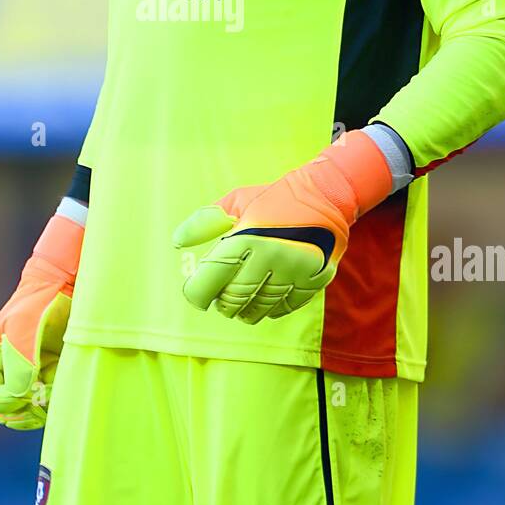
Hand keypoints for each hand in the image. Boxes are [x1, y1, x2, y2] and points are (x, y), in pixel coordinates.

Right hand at [0, 213, 82, 429]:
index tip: (23, 397)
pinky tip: (59, 388)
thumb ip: (18, 362)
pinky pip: (45, 400)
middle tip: (39, 401)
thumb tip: (18, 395)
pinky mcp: (48, 374)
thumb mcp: (22, 328)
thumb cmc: (36, 302)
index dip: (2, 402)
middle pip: (4, 409)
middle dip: (20, 410)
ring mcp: (28, 374)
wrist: (62, 285)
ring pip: (25, 409)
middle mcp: (7, 370)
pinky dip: (52, 401)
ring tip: (51, 393)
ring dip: (37, 408)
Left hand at [173, 131, 391, 324]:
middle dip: (222, 303)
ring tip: (240, 306)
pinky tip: (265, 302)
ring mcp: (295, 271)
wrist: (327, 194)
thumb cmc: (275, 198)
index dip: (197, 293)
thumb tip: (178, 241)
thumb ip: (205, 222)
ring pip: (260, 306)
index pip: (211, 280)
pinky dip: (271, 309)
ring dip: (245, 310)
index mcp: (246, 237)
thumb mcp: (237, 200)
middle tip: (220, 300)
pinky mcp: (314, 279)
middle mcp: (270, 257)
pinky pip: (285, 306)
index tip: (196, 295)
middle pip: (234, 298)